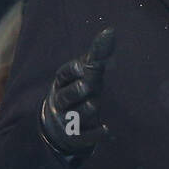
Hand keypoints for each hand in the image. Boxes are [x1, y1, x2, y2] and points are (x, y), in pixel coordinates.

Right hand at [40, 26, 114, 156]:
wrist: (58, 128)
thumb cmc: (76, 93)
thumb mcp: (83, 76)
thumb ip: (96, 56)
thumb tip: (111, 31)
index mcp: (61, 84)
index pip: (63, 75)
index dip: (72, 71)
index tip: (83, 66)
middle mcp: (60, 102)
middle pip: (65, 96)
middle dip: (75, 91)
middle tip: (86, 86)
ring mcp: (66, 121)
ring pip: (75, 115)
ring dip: (85, 109)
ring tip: (94, 104)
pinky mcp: (75, 137)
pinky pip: (84, 137)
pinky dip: (95, 134)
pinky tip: (107, 130)